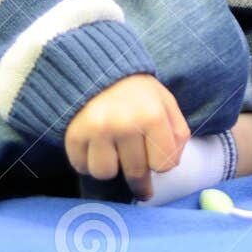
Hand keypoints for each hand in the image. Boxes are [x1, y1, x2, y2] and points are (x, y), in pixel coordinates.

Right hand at [64, 74, 190, 199]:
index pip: (164, 165)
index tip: (155, 159)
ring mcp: (97, 130)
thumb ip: (177, 135)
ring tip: (112, 151)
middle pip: (136, 173)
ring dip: (110, 167)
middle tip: (139, 181)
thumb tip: (169, 166)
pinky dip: (87, 161)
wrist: (100, 70)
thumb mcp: (167, 105)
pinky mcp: (74, 134)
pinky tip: (94, 147)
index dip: (160, 164)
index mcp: (153, 116)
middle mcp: (125, 124)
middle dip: (139, 179)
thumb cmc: (139, 94)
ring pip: (105, 174)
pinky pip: (81, 166)